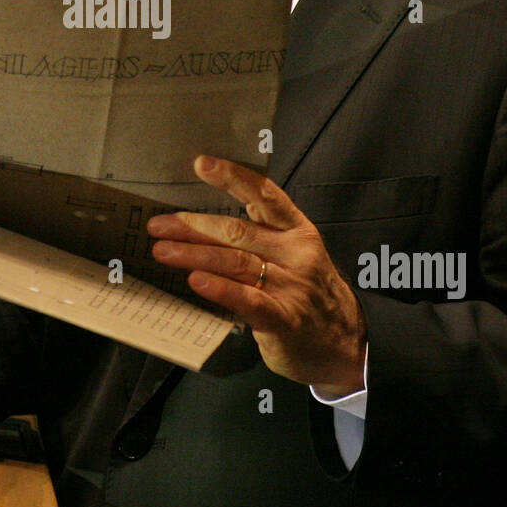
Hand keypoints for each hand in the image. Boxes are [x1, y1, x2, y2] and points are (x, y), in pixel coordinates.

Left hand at [147, 156, 366, 393]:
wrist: (347, 344)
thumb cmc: (309, 294)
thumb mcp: (294, 256)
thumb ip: (260, 240)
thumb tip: (202, 228)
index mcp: (297, 231)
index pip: (265, 195)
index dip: (233, 176)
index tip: (201, 163)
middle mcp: (295, 253)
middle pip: (238, 231)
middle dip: (193, 226)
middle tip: (159, 225)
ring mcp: (291, 286)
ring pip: (236, 262)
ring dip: (194, 254)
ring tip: (162, 251)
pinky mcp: (285, 319)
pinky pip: (248, 300)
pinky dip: (220, 289)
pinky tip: (196, 281)